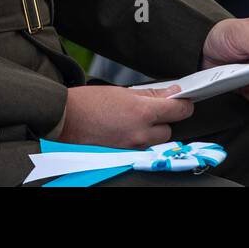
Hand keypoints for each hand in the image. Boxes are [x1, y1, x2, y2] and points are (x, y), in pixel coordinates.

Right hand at [53, 84, 194, 148]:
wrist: (64, 121)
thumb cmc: (89, 103)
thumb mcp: (123, 91)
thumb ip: (150, 94)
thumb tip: (172, 92)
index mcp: (142, 112)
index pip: (179, 110)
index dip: (184, 103)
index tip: (184, 100)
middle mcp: (141, 134)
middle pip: (169, 129)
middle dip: (164, 119)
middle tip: (150, 109)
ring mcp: (133, 148)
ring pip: (156, 140)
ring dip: (151, 130)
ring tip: (132, 120)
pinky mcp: (125, 156)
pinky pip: (142, 148)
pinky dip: (139, 140)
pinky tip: (125, 130)